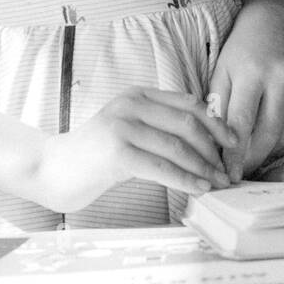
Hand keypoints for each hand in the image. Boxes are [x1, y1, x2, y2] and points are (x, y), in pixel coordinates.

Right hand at [32, 88, 238, 213]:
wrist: (50, 169)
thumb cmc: (94, 155)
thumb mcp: (129, 131)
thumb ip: (158, 128)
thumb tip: (205, 142)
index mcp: (139, 95)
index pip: (189, 104)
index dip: (216, 124)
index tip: (234, 143)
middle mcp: (132, 104)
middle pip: (189, 123)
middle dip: (216, 148)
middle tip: (230, 169)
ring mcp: (123, 126)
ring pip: (179, 147)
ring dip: (205, 167)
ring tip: (219, 183)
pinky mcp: (117, 152)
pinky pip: (162, 168)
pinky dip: (186, 179)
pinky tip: (199, 189)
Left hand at [208, 3, 283, 179]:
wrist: (271, 26)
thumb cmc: (242, 50)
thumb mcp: (220, 75)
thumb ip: (218, 111)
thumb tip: (218, 149)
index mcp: (252, 72)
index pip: (242, 123)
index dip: (235, 155)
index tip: (228, 173)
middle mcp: (282, 77)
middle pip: (269, 134)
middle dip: (254, 160)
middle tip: (241, 171)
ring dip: (270, 153)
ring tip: (255, 156)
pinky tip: (272, 142)